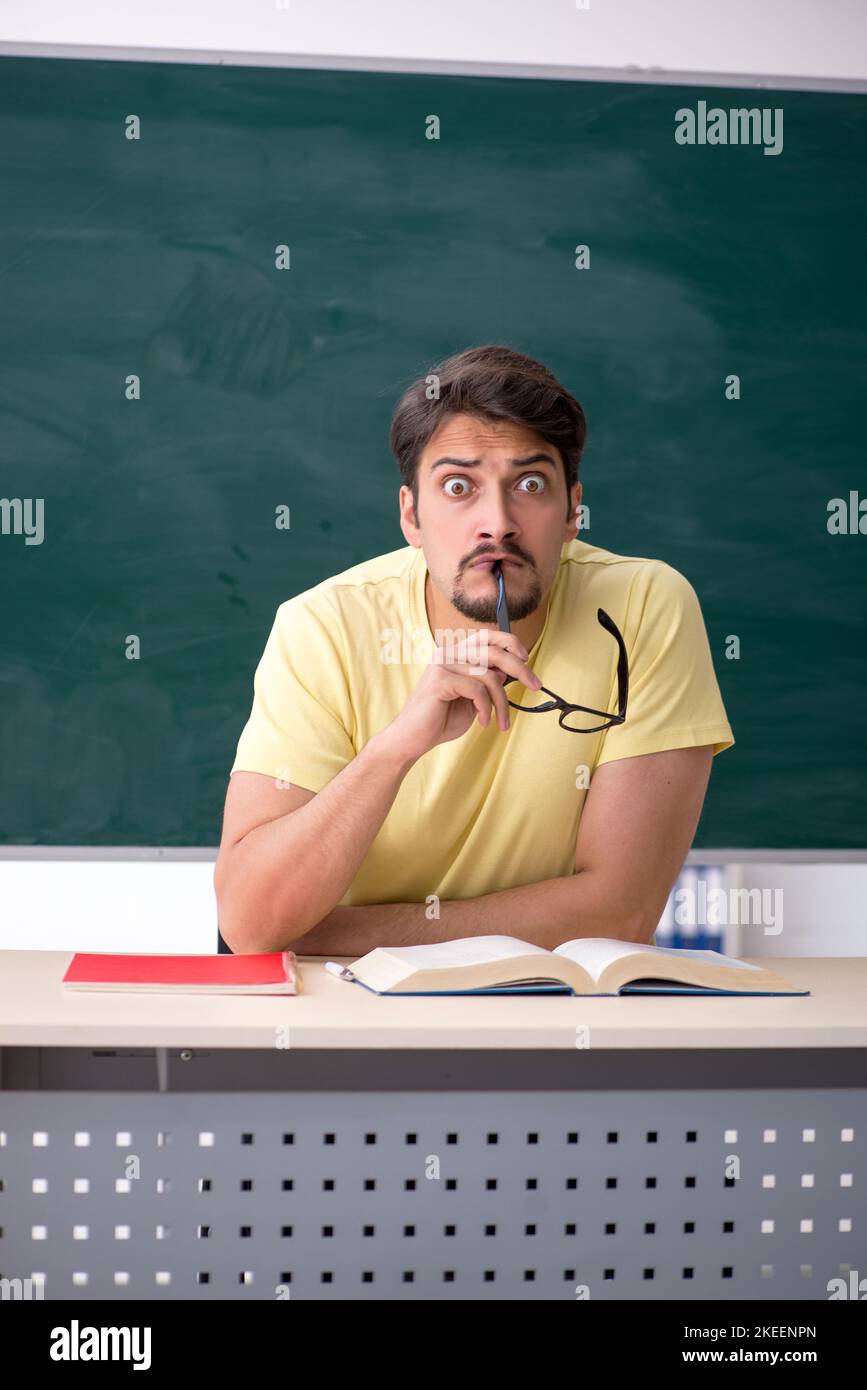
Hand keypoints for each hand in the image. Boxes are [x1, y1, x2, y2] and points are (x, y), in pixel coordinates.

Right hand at [380, 629, 542, 762]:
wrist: (412, 739)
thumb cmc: (440, 720)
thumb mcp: (472, 699)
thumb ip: (487, 683)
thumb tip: (506, 673)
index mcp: (455, 654)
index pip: (487, 636)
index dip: (510, 642)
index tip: (527, 659)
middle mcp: (448, 653)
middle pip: (494, 651)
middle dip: (520, 669)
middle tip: (536, 686)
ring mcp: (443, 664)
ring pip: (489, 676)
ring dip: (502, 703)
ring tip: (501, 722)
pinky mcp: (440, 679)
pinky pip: (477, 690)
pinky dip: (486, 709)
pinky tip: (483, 722)